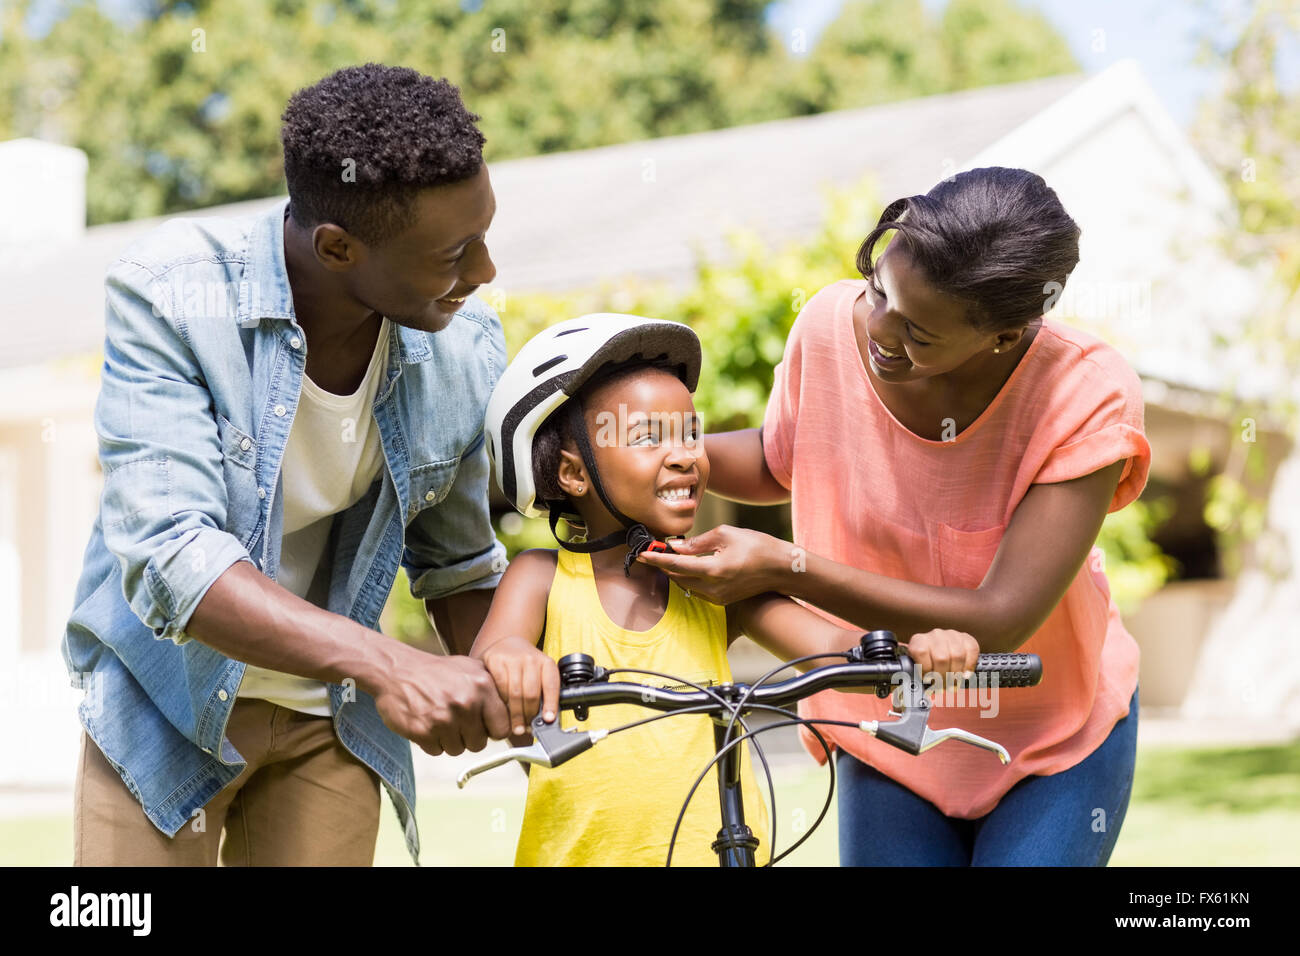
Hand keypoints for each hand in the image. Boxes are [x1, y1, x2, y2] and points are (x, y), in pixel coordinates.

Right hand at [371, 645, 511, 756]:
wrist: (396, 670)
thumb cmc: (437, 671)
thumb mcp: (470, 668)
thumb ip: (492, 689)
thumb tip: (513, 714)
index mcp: (482, 687)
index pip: (502, 728)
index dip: (492, 731)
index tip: (483, 727)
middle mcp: (465, 703)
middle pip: (479, 744)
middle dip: (469, 737)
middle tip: (457, 722)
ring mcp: (443, 719)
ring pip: (457, 749)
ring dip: (449, 740)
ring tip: (440, 719)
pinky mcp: (422, 732)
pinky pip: (436, 751)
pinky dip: (432, 742)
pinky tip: (427, 722)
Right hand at [477, 635, 560, 745]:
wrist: (506, 644)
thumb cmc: (524, 665)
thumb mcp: (538, 674)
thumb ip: (543, 693)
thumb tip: (545, 720)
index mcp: (546, 663)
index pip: (552, 686)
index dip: (550, 705)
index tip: (548, 719)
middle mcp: (531, 659)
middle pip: (531, 694)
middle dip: (528, 715)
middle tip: (524, 728)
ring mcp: (512, 659)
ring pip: (514, 694)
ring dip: (514, 714)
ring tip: (513, 725)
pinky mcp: (495, 660)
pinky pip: (499, 688)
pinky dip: (500, 703)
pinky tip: (501, 710)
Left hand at [634, 525, 789, 603]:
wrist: (781, 568)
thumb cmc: (756, 546)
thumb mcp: (725, 535)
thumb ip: (697, 542)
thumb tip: (675, 546)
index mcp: (713, 569)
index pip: (676, 564)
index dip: (656, 559)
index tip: (642, 554)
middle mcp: (714, 587)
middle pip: (677, 577)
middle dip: (662, 565)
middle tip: (651, 552)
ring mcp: (718, 597)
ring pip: (686, 585)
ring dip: (674, 572)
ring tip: (665, 558)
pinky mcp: (722, 600)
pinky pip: (697, 590)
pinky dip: (687, 578)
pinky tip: (685, 567)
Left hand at [902, 628, 980, 688]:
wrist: (938, 650)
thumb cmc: (927, 662)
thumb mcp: (917, 668)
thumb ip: (916, 677)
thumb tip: (919, 693)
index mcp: (919, 641)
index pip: (921, 652)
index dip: (926, 670)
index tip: (929, 681)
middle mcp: (935, 635)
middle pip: (941, 657)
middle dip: (943, 678)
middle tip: (944, 687)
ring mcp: (951, 635)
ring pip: (957, 655)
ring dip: (956, 674)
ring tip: (954, 684)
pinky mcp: (966, 638)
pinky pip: (971, 650)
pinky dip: (969, 666)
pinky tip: (964, 675)